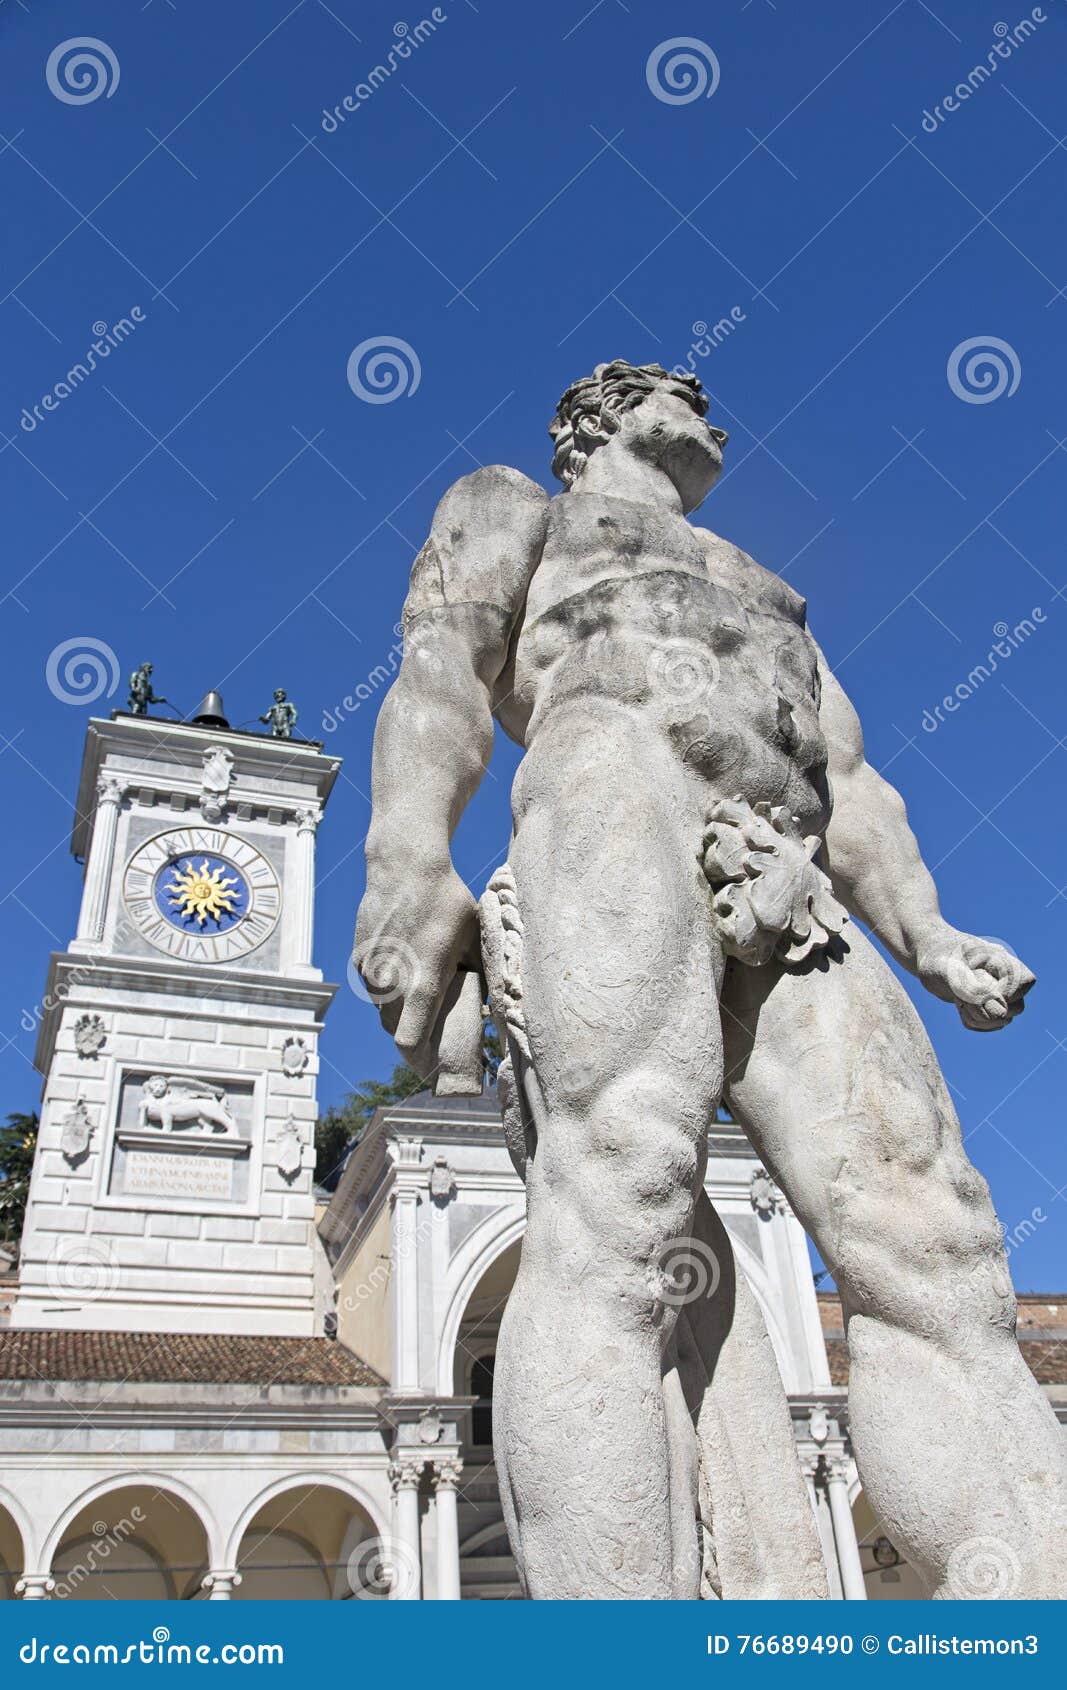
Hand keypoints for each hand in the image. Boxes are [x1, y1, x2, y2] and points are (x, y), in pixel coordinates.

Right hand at [354, 861, 479, 1076]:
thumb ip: (482, 978)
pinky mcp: (359, 959)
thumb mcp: (475, 939)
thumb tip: (492, 1011)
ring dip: (398, 1024)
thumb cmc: (448, 902)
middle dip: (413, 1048)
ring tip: (419, 1027)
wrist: (404, 867)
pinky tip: (404, 991)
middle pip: (395, 1033)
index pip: (410, 1039)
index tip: (438, 1066)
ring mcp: (370, 970)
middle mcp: (390, 979)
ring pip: (382, 1014)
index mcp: (423, 979)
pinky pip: (373, 992)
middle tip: (433, 1055)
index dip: (423, 1058)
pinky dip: (387, 998)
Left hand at [918, 931, 1034, 1031]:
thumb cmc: (935, 956)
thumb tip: (1000, 1010)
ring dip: (979, 1018)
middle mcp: (1001, 976)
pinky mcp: (983, 1002)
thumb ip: (973, 989)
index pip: (1025, 982)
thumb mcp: (947, 971)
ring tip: (958, 1001)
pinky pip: (988, 1024)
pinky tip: (958, 1006)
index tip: (979, 993)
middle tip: (962, 998)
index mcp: (999, 960)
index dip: (1008, 995)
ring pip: (1003, 1019)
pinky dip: (973, 1021)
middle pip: (1017, 1007)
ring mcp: (994, 990)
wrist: (924, 952)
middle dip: (988, 1011)